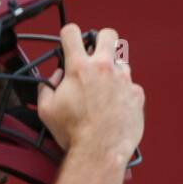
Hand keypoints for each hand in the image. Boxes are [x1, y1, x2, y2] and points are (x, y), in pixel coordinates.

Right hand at [36, 24, 144, 164]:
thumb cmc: (73, 133)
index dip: (68, 34)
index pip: (72, 32)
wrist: (100, 151)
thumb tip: (56, 78)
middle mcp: (104, 68)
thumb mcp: (46, 110)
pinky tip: (115, 106)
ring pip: (121, 62)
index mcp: (79, 68)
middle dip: (100, 40)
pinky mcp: (136, 94)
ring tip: (104, 90)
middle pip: (108, 34)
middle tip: (94, 55)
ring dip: (112, 71)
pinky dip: (123, 93)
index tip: (68, 42)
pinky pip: (131, 86)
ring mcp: (123, 80)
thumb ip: (47, 87)